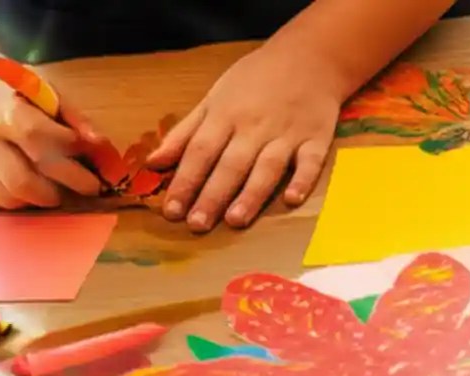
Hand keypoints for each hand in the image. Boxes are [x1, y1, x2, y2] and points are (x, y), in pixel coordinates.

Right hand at [0, 66, 103, 209]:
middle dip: (65, 187)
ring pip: (13, 199)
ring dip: (44, 198)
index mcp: (7, 113)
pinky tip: (34, 189)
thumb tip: (100, 145)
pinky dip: (23, 203)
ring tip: (60, 186)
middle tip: (89, 187)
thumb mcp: (46, 90)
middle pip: (26, 181)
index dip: (71, 155)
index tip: (97, 165)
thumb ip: (74, 117)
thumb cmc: (12, 90)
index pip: (39, 140)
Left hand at [146, 43, 340, 231]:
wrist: (309, 56)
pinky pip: (310, 162)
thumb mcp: (214, 98)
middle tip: (197, 225)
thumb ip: (184, 133)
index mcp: (225, 115)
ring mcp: (287, 133)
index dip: (184, 181)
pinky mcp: (316, 138)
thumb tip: (153, 163)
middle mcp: (254, 126)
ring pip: (267, 168)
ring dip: (251, 194)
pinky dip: (302, 180)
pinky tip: (292, 200)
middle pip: (230, 165)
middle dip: (212, 196)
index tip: (172, 211)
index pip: (199, 152)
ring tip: (234, 221)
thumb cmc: (255, 80)